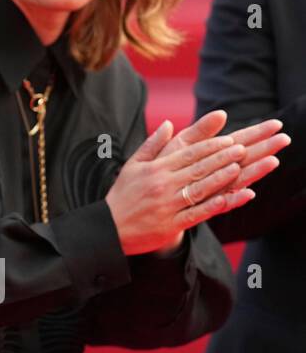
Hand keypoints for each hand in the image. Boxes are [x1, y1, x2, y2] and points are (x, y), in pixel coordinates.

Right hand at [106, 110, 286, 255]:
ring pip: (199, 189)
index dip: (210, 146)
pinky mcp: (170, 224)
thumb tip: (168, 124)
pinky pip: (195, 214)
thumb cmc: (123, 195)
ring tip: (239, 167)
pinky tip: (228, 199)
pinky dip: (212, 206)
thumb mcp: (133, 166)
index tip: (229, 140)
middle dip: (222, 158)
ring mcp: (167, 205)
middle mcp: (162, 185)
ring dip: (221, 177)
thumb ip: (152, 145)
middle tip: (242, 148)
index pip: (187, 154)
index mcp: (155, 169)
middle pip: (197, 168)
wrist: (109, 228)